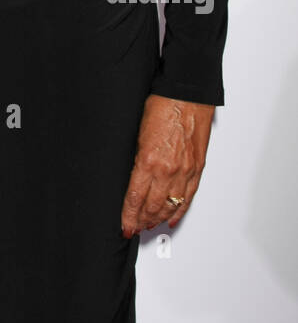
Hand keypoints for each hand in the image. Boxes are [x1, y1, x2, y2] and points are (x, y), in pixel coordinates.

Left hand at [121, 95, 214, 238]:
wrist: (187, 94)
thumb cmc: (162, 104)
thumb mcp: (138, 132)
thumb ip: (136, 158)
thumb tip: (132, 177)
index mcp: (148, 161)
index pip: (135, 198)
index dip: (128, 216)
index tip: (124, 225)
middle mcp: (168, 170)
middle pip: (152, 207)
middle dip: (141, 221)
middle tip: (134, 228)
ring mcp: (185, 171)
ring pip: (170, 205)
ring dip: (158, 218)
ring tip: (149, 226)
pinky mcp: (197, 168)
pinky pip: (188, 196)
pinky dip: (179, 210)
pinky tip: (172, 218)